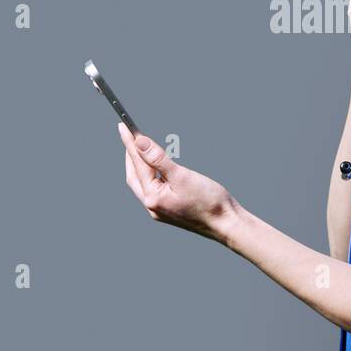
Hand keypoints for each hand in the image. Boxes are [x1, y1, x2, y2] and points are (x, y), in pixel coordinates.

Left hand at [116, 122, 239, 245]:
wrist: (226, 223)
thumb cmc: (209, 201)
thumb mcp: (182, 176)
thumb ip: (158, 158)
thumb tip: (139, 142)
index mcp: (153, 198)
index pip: (137, 164)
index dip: (130, 143)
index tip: (124, 126)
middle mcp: (152, 206)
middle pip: (134, 176)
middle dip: (130, 155)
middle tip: (128, 135)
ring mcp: (160, 210)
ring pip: (142, 184)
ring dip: (139, 165)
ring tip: (138, 149)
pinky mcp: (169, 210)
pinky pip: (153, 189)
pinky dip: (150, 175)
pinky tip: (155, 169)